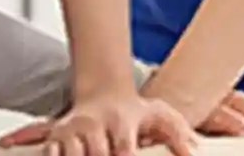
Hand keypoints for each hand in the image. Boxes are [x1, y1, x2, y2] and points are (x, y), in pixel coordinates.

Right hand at [0, 89, 196, 155]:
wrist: (105, 93)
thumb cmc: (135, 111)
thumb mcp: (162, 116)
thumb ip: (179, 134)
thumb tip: (193, 152)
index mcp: (121, 122)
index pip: (122, 150)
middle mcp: (94, 126)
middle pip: (94, 154)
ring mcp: (73, 131)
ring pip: (70, 154)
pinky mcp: (56, 137)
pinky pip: (50, 154)